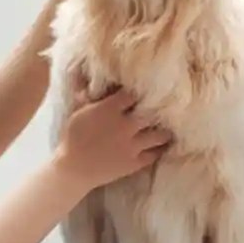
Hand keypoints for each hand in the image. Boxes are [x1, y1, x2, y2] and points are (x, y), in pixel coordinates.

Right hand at [53, 88, 171, 189]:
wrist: (73, 169)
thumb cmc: (71, 138)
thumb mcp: (77, 111)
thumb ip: (87, 95)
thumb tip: (84, 74)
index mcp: (110, 110)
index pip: (133, 94)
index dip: (140, 90)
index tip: (146, 89)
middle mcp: (125, 125)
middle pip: (152, 112)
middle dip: (159, 109)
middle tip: (166, 106)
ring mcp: (132, 145)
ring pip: (159, 135)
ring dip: (165, 130)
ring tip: (171, 126)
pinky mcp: (134, 163)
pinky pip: (154, 154)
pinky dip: (160, 149)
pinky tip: (164, 145)